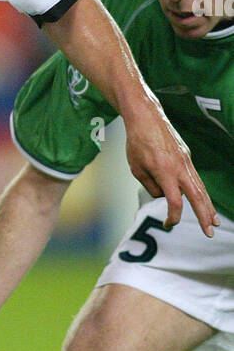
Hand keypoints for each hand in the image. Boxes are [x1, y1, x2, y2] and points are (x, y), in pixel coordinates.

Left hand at [124, 100, 217, 236]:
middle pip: (197, 196)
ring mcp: (186, 161)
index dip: (173, 216)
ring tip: (214, 222)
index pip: (174, 201)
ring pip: (200, 188)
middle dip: (204, 216)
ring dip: (208, 206)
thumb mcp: (137, 168)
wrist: (147, 117)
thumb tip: (164, 198)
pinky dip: (201, 193)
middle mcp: (179, 167)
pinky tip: (204, 202)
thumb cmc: (137, 142)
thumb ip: (151, 186)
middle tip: (210, 232)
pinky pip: (195, 178)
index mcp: (164, 171)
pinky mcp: (187, 157)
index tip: (168, 224)